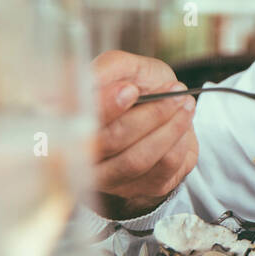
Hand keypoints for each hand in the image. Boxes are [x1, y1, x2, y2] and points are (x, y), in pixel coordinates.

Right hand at [91, 50, 198, 218]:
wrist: (167, 106)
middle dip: (149, 114)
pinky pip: (162, 169)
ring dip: (169, 128)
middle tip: (174, 91)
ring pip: (137, 160)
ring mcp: (107, 178)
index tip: (131, 90)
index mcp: (69, 122)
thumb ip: (108, 68)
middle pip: (109, 142)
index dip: (105, 107)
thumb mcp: (125, 67)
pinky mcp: (138, 188)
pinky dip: (179, 141)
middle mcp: (81, 156)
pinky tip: (184, 121)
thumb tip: (91, 81)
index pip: (78, 122)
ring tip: (185, 102)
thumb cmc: (139, 85)